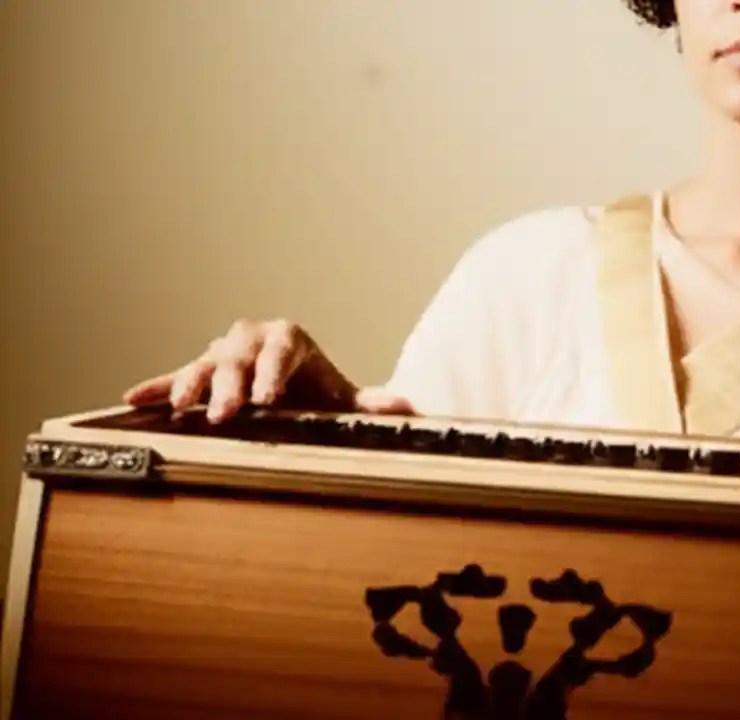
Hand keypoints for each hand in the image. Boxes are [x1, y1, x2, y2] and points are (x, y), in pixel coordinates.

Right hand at [123, 319, 416, 421]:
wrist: (291, 384)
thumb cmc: (315, 389)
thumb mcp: (343, 397)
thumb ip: (372, 403)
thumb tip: (407, 408)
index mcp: (289, 340)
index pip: (281, 350)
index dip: (273, 372)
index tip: (269, 399)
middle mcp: (251, 340)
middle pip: (239, 355)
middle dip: (232, 383)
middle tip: (226, 412)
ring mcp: (222, 355)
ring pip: (205, 363)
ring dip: (191, 383)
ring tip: (184, 406)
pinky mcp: (199, 372)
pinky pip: (174, 376)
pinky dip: (157, 386)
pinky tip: (133, 397)